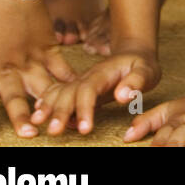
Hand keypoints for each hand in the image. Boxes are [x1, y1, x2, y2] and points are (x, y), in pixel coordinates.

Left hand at [0, 2, 74, 139]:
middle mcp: (10, 70)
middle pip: (16, 98)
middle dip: (22, 117)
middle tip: (29, 133)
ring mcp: (32, 61)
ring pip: (42, 87)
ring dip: (50, 104)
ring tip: (60, 119)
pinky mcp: (49, 51)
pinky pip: (62, 70)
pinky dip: (71, 82)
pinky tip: (81, 93)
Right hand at [31, 45, 160, 135]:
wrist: (133, 53)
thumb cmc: (141, 65)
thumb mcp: (147, 71)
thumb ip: (136, 81)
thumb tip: (122, 96)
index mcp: (103, 73)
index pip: (89, 90)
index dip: (85, 109)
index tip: (85, 129)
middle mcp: (87, 77)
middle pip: (69, 93)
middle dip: (61, 112)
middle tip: (53, 131)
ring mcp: (80, 81)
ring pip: (60, 93)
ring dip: (48, 108)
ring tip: (37, 123)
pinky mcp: (78, 87)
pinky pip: (58, 93)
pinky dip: (47, 102)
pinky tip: (38, 113)